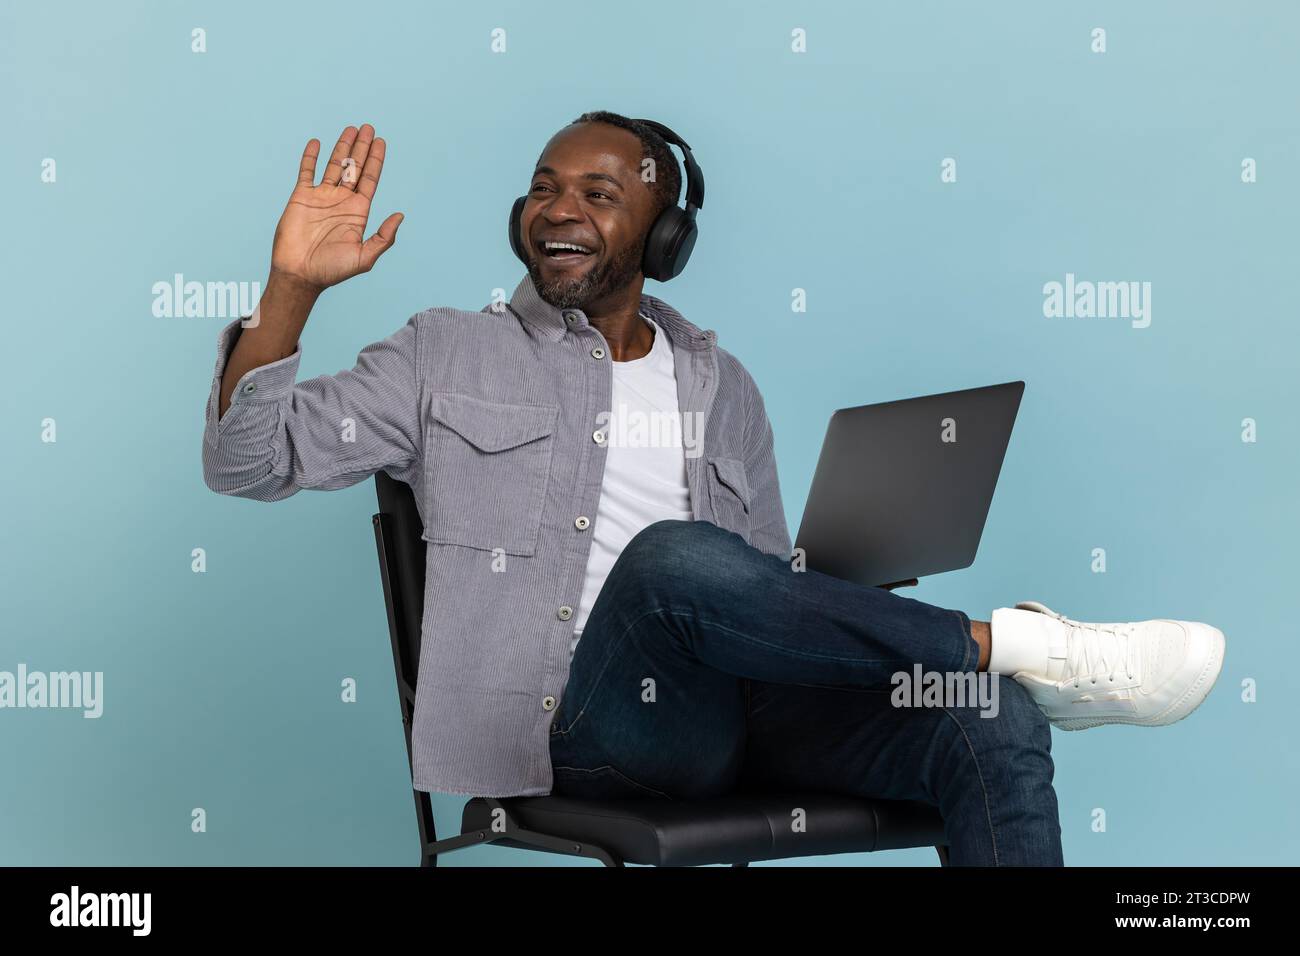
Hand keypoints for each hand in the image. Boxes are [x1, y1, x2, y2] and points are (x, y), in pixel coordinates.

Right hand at [269, 124, 403, 290]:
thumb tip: (400, 215)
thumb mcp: (365, 257)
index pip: (370, 179)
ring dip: (342, 147)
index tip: (381, 141)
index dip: (376, 160)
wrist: (300, 274)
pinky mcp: (301, 197)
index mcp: (358, 212)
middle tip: (368, 127)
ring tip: (351, 129)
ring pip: (333, 165)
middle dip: (362, 148)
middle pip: (354, 167)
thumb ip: (383, 237)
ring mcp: (321, 197)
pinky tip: (316, 142)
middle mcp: (341, 201)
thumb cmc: (332, 270)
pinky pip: (306, 172)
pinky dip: (310, 157)